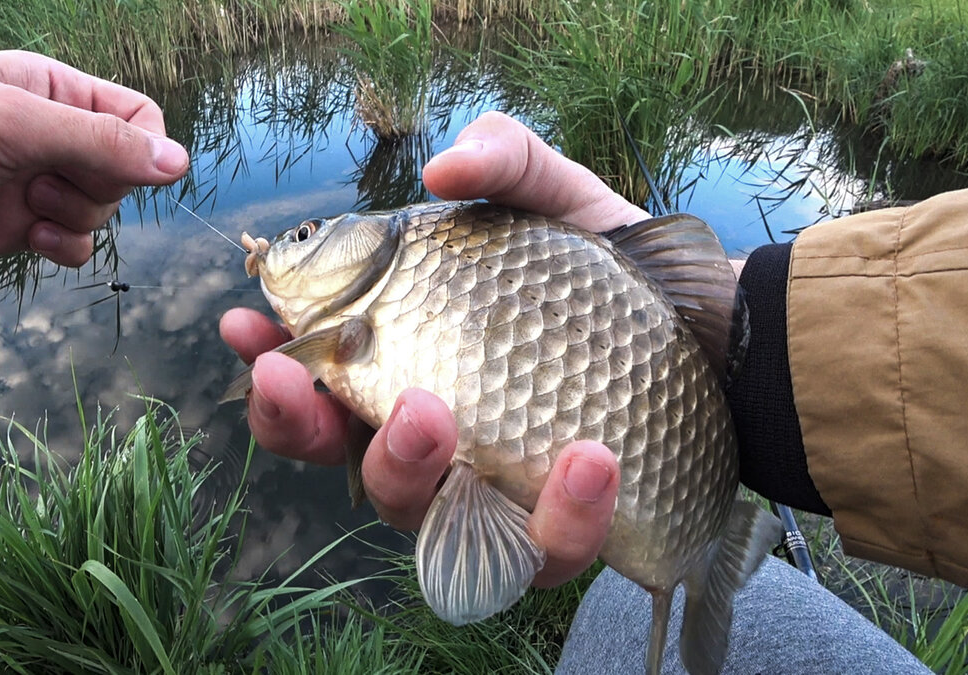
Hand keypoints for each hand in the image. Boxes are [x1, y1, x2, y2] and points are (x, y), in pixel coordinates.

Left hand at [0, 50, 189, 267]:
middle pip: (125, 171)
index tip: (115, 167)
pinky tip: (29, 240)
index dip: (141, 148)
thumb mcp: (12, 125)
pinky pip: (74, 243)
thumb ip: (99, 142)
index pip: (139, 117)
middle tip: (41, 179)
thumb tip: (179, 163)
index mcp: (55, 91)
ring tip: (24, 204)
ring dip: (75, 218)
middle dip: (96, 187)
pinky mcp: (16, 226)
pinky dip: (64, 248)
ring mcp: (35, 182)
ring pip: (101, 211)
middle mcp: (51, 135)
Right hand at [220, 111, 641, 586]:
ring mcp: (494, 497)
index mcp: (416, 365)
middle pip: (343, 459)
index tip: (250, 327)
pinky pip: (540, 553)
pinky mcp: (562, 536)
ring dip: (409, 473)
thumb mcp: (559, 199)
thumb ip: (504, 161)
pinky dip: (558, 516)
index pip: (323, 381)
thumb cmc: (612, 278)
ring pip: (422, 519)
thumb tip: (443, 163)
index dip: (274, 364)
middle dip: (310, 425)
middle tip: (312, 379)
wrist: (717, 339)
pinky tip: (589, 460)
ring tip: (436, 416)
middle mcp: (440, 440)